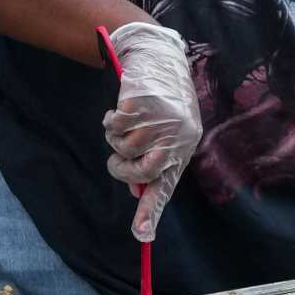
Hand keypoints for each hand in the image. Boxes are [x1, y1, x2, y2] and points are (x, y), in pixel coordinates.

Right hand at [102, 23, 201, 241]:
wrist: (159, 57)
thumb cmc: (162, 101)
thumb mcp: (165, 132)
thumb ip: (154, 160)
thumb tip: (137, 189)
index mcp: (184, 147)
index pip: (166, 185)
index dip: (151, 212)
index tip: (142, 236)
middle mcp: (176, 136)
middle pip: (141, 171)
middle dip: (123, 169)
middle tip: (118, 158)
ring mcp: (160, 120)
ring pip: (123, 148)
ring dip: (116, 139)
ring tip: (125, 123)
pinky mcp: (142, 104)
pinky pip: (113, 128)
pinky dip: (110, 121)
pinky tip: (119, 109)